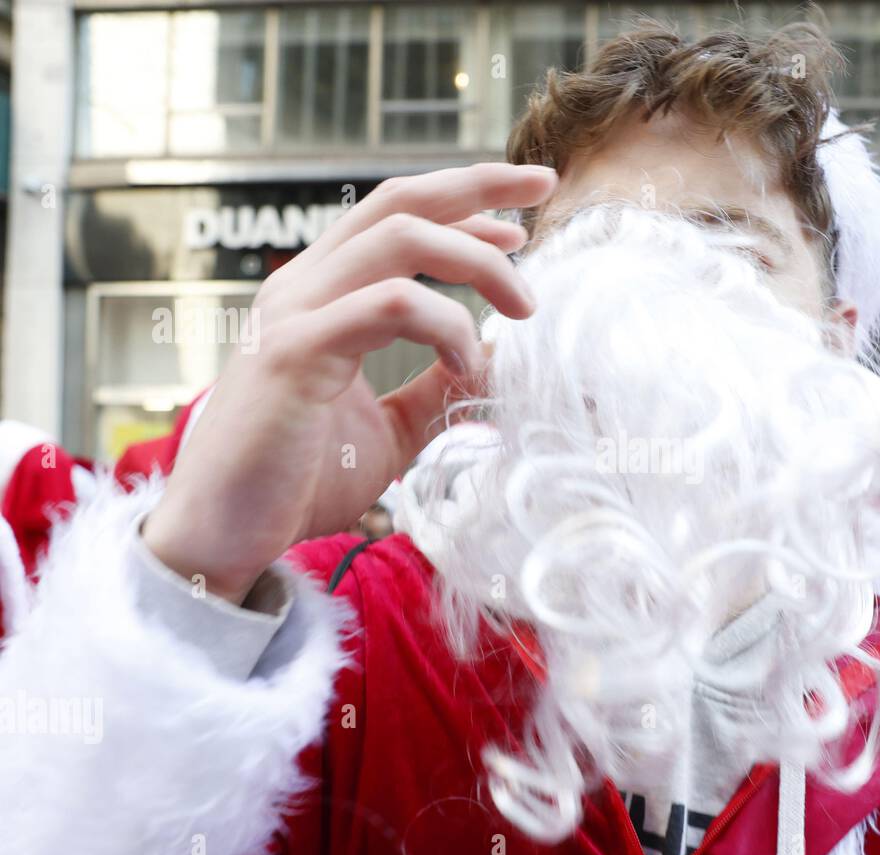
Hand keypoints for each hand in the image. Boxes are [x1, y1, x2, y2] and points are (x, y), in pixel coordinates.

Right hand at [143, 163, 557, 602]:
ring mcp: (296, 312)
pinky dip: (446, 325)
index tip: (521, 227)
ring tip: (524, 307)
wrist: (227, 534)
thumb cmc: (298, 480)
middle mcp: (305, 286)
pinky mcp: (296, 350)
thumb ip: (436, 394)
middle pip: (399, 202)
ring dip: (477, 261)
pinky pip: (390, 304)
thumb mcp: (391, 431)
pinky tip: (467, 365)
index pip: (398, 218)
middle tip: (543, 186)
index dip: (464, 207)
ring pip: (400, 238)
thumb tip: (495, 367)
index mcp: (323, 295)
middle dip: (478, 186)